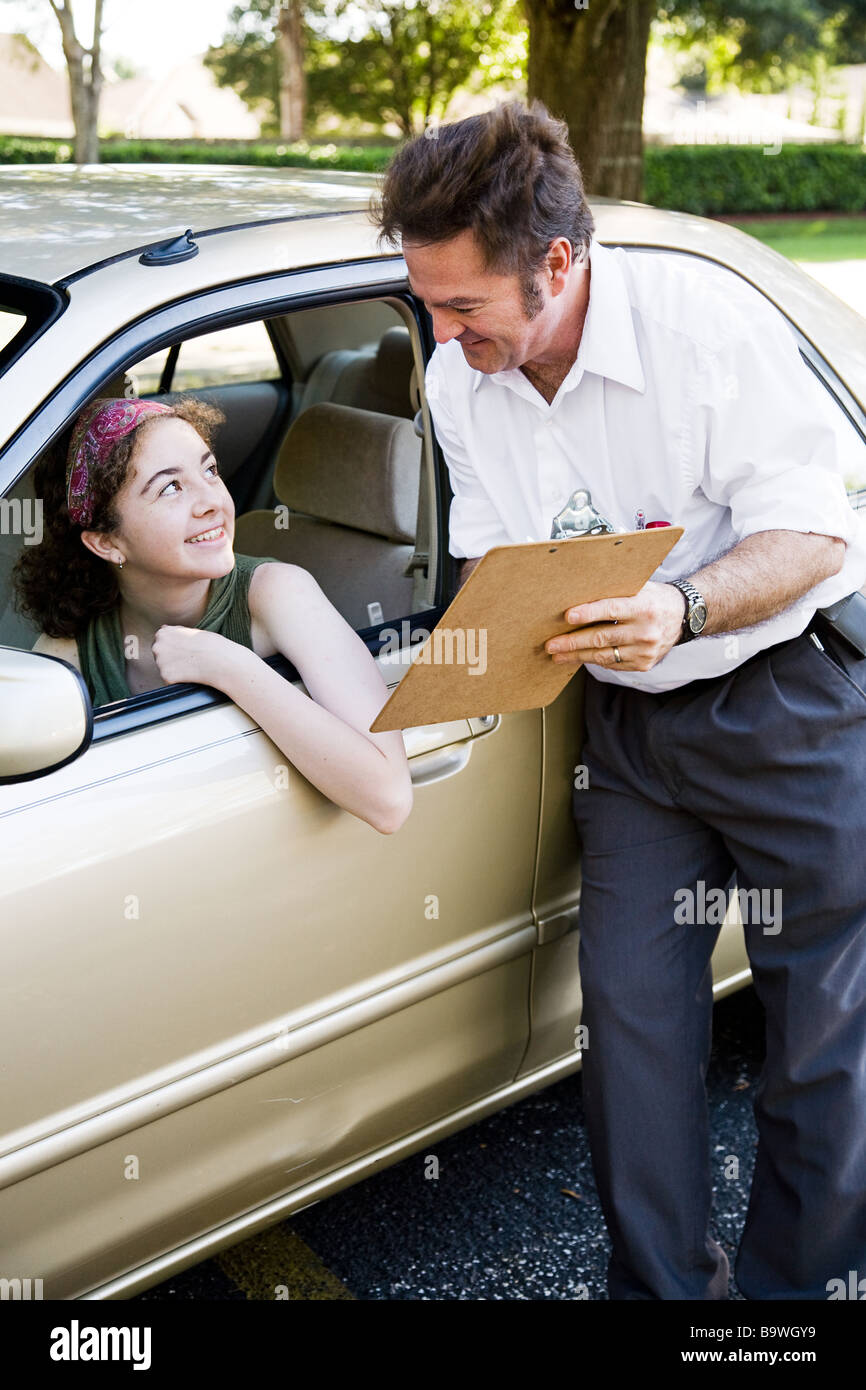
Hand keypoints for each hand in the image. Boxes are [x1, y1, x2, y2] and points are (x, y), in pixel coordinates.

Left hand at [151, 625, 246, 688]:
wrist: (221, 660)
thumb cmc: (211, 645)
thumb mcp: (191, 631)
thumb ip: (175, 632)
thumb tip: (163, 629)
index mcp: (163, 633)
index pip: (161, 642)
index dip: (174, 647)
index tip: (185, 651)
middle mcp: (158, 646)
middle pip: (160, 656)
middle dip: (172, 659)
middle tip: (189, 660)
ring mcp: (161, 662)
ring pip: (165, 669)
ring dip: (176, 670)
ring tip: (192, 667)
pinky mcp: (166, 676)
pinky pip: (170, 681)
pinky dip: (179, 681)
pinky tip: (191, 675)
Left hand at [544, 581, 685, 670]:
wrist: (684, 616)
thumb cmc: (654, 598)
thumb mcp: (639, 588)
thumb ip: (614, 592)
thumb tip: (579, 594)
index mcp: (644, 607)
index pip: (611, 610)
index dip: (588, 613)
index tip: (567, 617)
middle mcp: (646, 631)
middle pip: (602, 638)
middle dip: (572, 642)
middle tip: (552, 644)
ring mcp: (645, 651)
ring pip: (604, 655)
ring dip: (577, 656)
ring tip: (558, 654)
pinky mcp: (644, 664)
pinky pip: (613, 664)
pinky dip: (595, 660)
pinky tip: (580, 657)